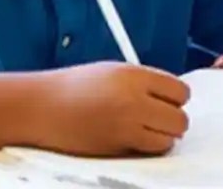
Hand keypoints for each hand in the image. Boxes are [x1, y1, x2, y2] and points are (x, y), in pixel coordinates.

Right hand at [34, 62, 189, 156]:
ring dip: (163, 137)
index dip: (177, 98)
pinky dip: (147, 148)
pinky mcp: (115, 148)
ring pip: (169, 140)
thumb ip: (144, 82)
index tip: (169, 101)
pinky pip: (148, 151)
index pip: (181, 92)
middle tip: (161, 119)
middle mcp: (133, 100)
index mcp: (134, 76)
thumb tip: (172, 98)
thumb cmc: (74, 87)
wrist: (41, 107)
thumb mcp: (114, 71)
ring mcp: (125, 126)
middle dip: (174, 120)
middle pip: (180, 119)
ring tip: (148, 130)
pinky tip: (134, 138)